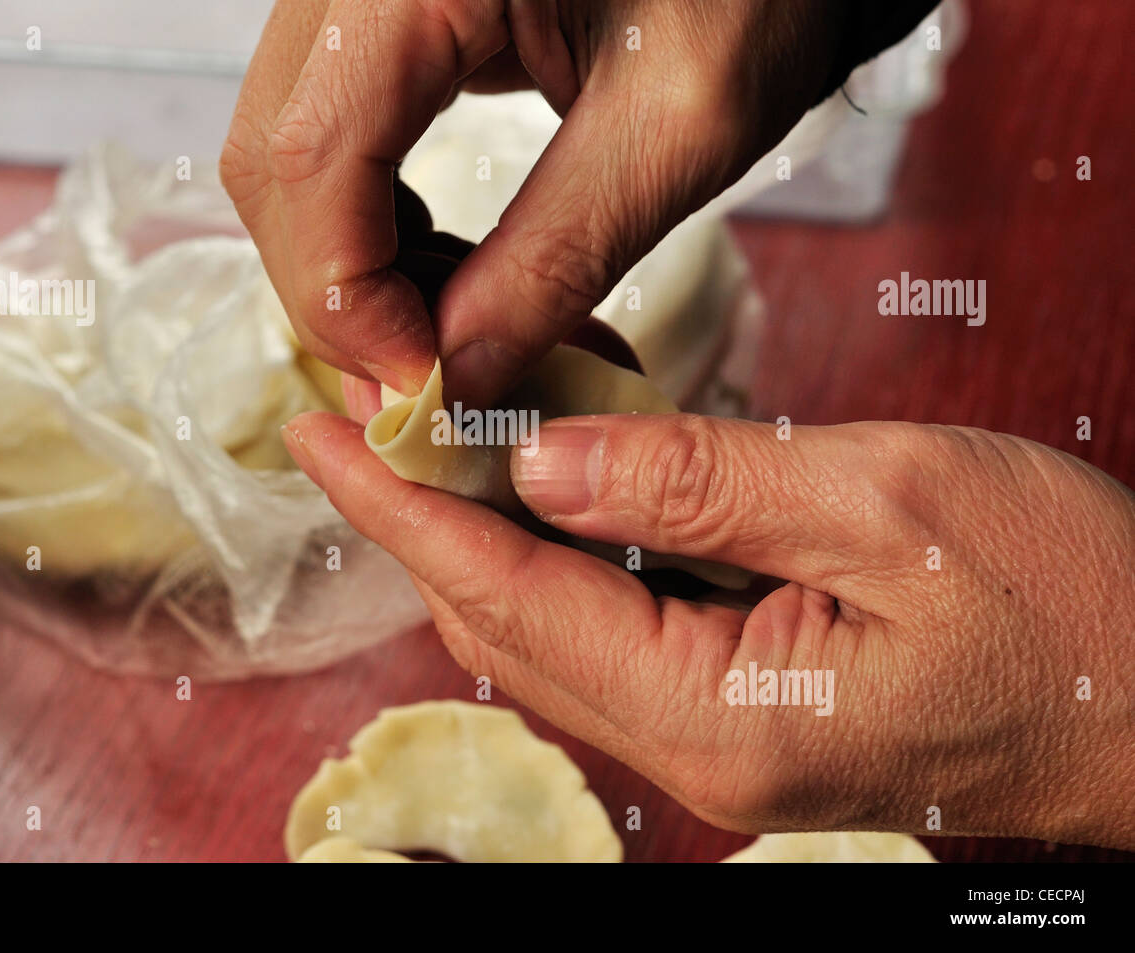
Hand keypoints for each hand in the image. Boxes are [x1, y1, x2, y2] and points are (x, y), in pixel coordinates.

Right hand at [222, 0, 935, 404]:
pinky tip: (449, 273)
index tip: (427, 387)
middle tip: (433, 381)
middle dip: (343, 295)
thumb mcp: (676, 126)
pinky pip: (337, 139)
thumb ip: (557, 257)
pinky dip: (378, 228)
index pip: (311, 155)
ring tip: (456, 334)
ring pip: (294, 156)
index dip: (349, 296)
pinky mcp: (390, 20)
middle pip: (278, 159)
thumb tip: (459, 377)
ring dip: (357, 269)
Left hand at [281, 411, 1134, 849]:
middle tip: (383, 411)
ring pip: (552, 627)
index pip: (509, 599)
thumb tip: (545, 460)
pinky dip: (574, 546)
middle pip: (507, 624)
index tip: (326, 438)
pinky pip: (615, 627)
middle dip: (432, 514)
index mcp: (717, 712)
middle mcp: (692, 746)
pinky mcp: (739, 707)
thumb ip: (702, 484)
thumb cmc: (1070, 605)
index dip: (406, 511)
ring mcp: (713, 736)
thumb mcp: (886, 502)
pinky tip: (575, 474)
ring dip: (501, 525)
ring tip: (471, 422)